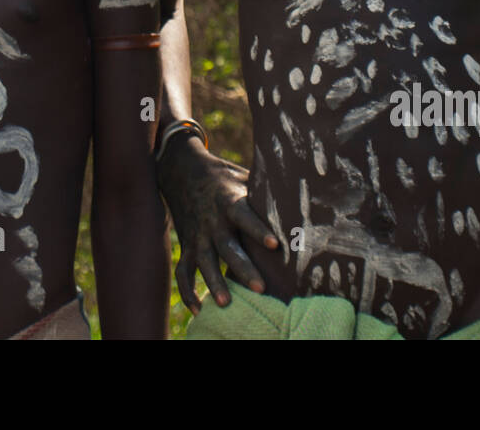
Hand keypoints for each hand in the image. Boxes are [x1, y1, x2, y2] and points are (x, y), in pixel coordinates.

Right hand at [156, 134, 278, 312]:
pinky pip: (183, 271)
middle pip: (227, 246)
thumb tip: (298, 196)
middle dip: (242, 268)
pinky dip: (187, 291)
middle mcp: (212, 220)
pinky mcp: (186, 245)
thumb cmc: (222, 177)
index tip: (274, 245)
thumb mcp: (241, 176)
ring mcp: (197, 234)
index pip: (244, 216)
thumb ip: (263, 191)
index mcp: (228, 200)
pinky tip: (199, 309)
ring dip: (214, 282)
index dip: (258, 230)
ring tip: (227, 303)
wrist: (181, 171)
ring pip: (204, 262)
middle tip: (260, 288)